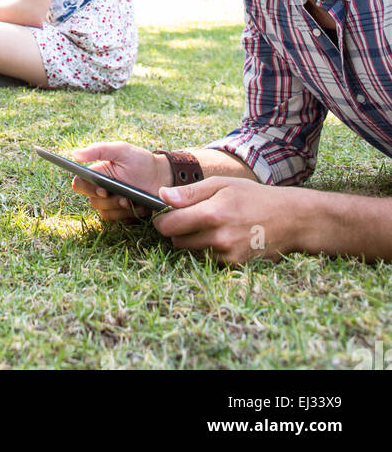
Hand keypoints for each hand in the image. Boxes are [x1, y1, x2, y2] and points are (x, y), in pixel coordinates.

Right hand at [70, 141, 169, 223]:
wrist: (162, 177)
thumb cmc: (140, 161)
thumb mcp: (121, 150)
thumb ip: (98, 150)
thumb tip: (74, 155)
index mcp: (97, 174)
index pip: (79, 184)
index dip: (86, 188)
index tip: (102, 189)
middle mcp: (101, 190)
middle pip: (92, 201)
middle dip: (109, 200)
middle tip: (124, 197)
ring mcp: (111, 203)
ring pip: (104, 212)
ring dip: (118, 208)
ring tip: (132, 201)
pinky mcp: (121, 215)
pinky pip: (116, 221)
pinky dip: (126, 216)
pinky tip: (137, 208)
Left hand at [154, 177, 301, 262]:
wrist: (290, 219)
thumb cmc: (254, 197)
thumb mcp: (222, 185)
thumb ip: (190, 192)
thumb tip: (162, 196)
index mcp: (211, 213)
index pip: (169, 225)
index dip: (162, 220)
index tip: (165, 215)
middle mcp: (218, 238)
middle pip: (177, 240)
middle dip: (178, 230)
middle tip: (193, 217)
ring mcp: (227, 255)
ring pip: (191, 251)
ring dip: (194, 241)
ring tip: (213, 225)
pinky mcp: (235, 266)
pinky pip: (209, 259)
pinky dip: (210, 250)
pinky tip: (225, 237)